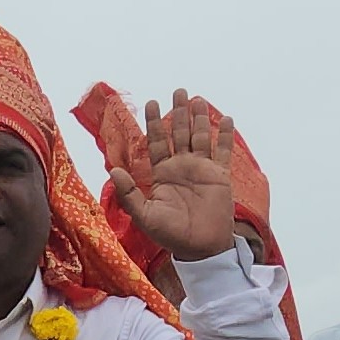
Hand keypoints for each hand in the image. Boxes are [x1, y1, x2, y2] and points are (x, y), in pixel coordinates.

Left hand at [105, 94, 238, 262]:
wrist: (201, 248)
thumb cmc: (171, 235)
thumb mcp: (145, 216)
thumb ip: (129, 194)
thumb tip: (112, 171)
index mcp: (163, 174)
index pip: (157, 142)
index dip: (155, 122)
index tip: (152, 102)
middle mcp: (182, 167)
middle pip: (179, 133)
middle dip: (178, 112)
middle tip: (178, 91)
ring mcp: (202, 170)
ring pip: (201, 137)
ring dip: (199, 118)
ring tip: (197, 99)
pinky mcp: (220, 176)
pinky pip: (223, 152)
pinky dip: (225, 136)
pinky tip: (227, 119)